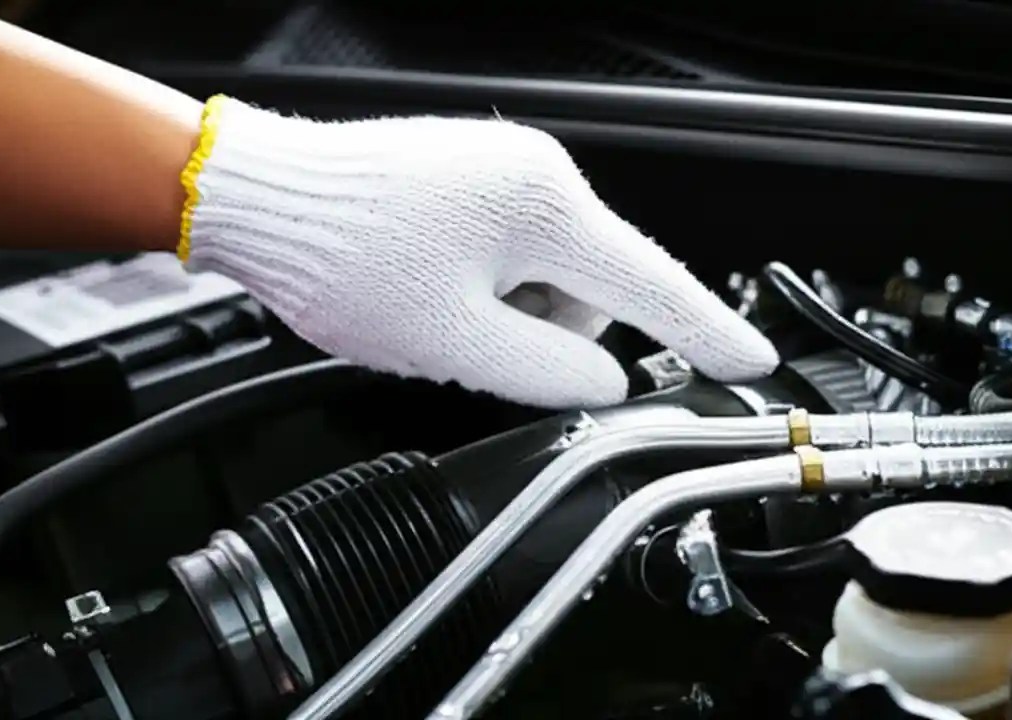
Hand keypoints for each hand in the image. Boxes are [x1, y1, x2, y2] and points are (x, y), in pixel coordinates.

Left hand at [183, 96, 778, 407]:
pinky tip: (432, 296)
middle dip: (550, 335)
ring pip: (549, 279)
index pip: (649, 284)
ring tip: (437, 319)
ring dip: (510, 318)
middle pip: (592, 288)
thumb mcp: (454, 341)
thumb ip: (549, 371)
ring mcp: (501, 175)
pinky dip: (488, 292)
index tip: (749, 359)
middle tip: (474, 350)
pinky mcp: (472, 185)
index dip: (704, 333)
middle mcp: (534, 175)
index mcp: (544, 206)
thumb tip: (605, 379)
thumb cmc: (341, 255)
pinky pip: (511, 256)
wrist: (262, 199)